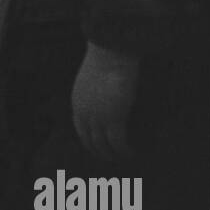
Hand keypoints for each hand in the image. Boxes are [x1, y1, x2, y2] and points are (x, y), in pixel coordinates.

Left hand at [71, 43, 139, 163]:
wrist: (111, 51)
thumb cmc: (107, 56)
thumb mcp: (96, 74)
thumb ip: (99, 86)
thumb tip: (111, 88)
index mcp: (78, 102)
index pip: (81, 128)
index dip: (89, 140)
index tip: (98, 147)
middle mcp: (84, 113)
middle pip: (89, 140)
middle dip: (100, 152)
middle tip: (111, 158)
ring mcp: (97, 117)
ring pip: (103, 145)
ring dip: (113, 154)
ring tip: (123, 158)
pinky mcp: (113, 118)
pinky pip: (118, 142)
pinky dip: (124, 150)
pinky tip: (131, 153)